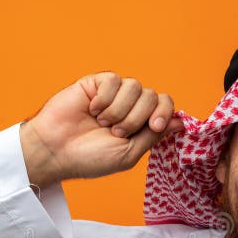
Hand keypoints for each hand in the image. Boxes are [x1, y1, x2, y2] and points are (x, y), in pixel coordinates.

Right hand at [20, 72, 183, 186]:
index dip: (163, 112)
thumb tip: (180, 122)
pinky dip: (104, 98)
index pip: (165, 105)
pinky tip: (92, 109)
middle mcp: (130, 107)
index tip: (154, 126)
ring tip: (101, 123)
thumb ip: (153, 136)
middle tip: (116, 132)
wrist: (57, 150)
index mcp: (140, 124)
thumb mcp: (128, 154)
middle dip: (136, 118)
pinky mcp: (97, 83)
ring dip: (119, 110)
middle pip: (152, 96)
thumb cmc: (90, 157)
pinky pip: (114, 79)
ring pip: (135, 87)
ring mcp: (114, 94)